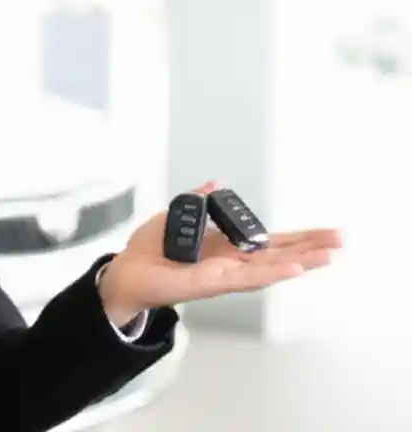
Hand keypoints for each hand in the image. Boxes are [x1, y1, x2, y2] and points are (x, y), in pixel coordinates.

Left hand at [98, 181, 343, 326]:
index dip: (298, 238)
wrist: (127, 271)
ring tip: (327, 256)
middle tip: (340, 241)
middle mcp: (231, 263)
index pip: (270, 243)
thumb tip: (214, 183)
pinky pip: (246, 279)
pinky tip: (293, 269)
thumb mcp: (178, 216)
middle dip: (311, 249)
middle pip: (279, 256)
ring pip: (270, 269)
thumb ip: (198, 200)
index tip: (325, 233)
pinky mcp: (211, 284)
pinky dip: (271, 273)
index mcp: (227, 248)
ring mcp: (225, 276)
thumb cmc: (151, 250)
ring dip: (300, 262)